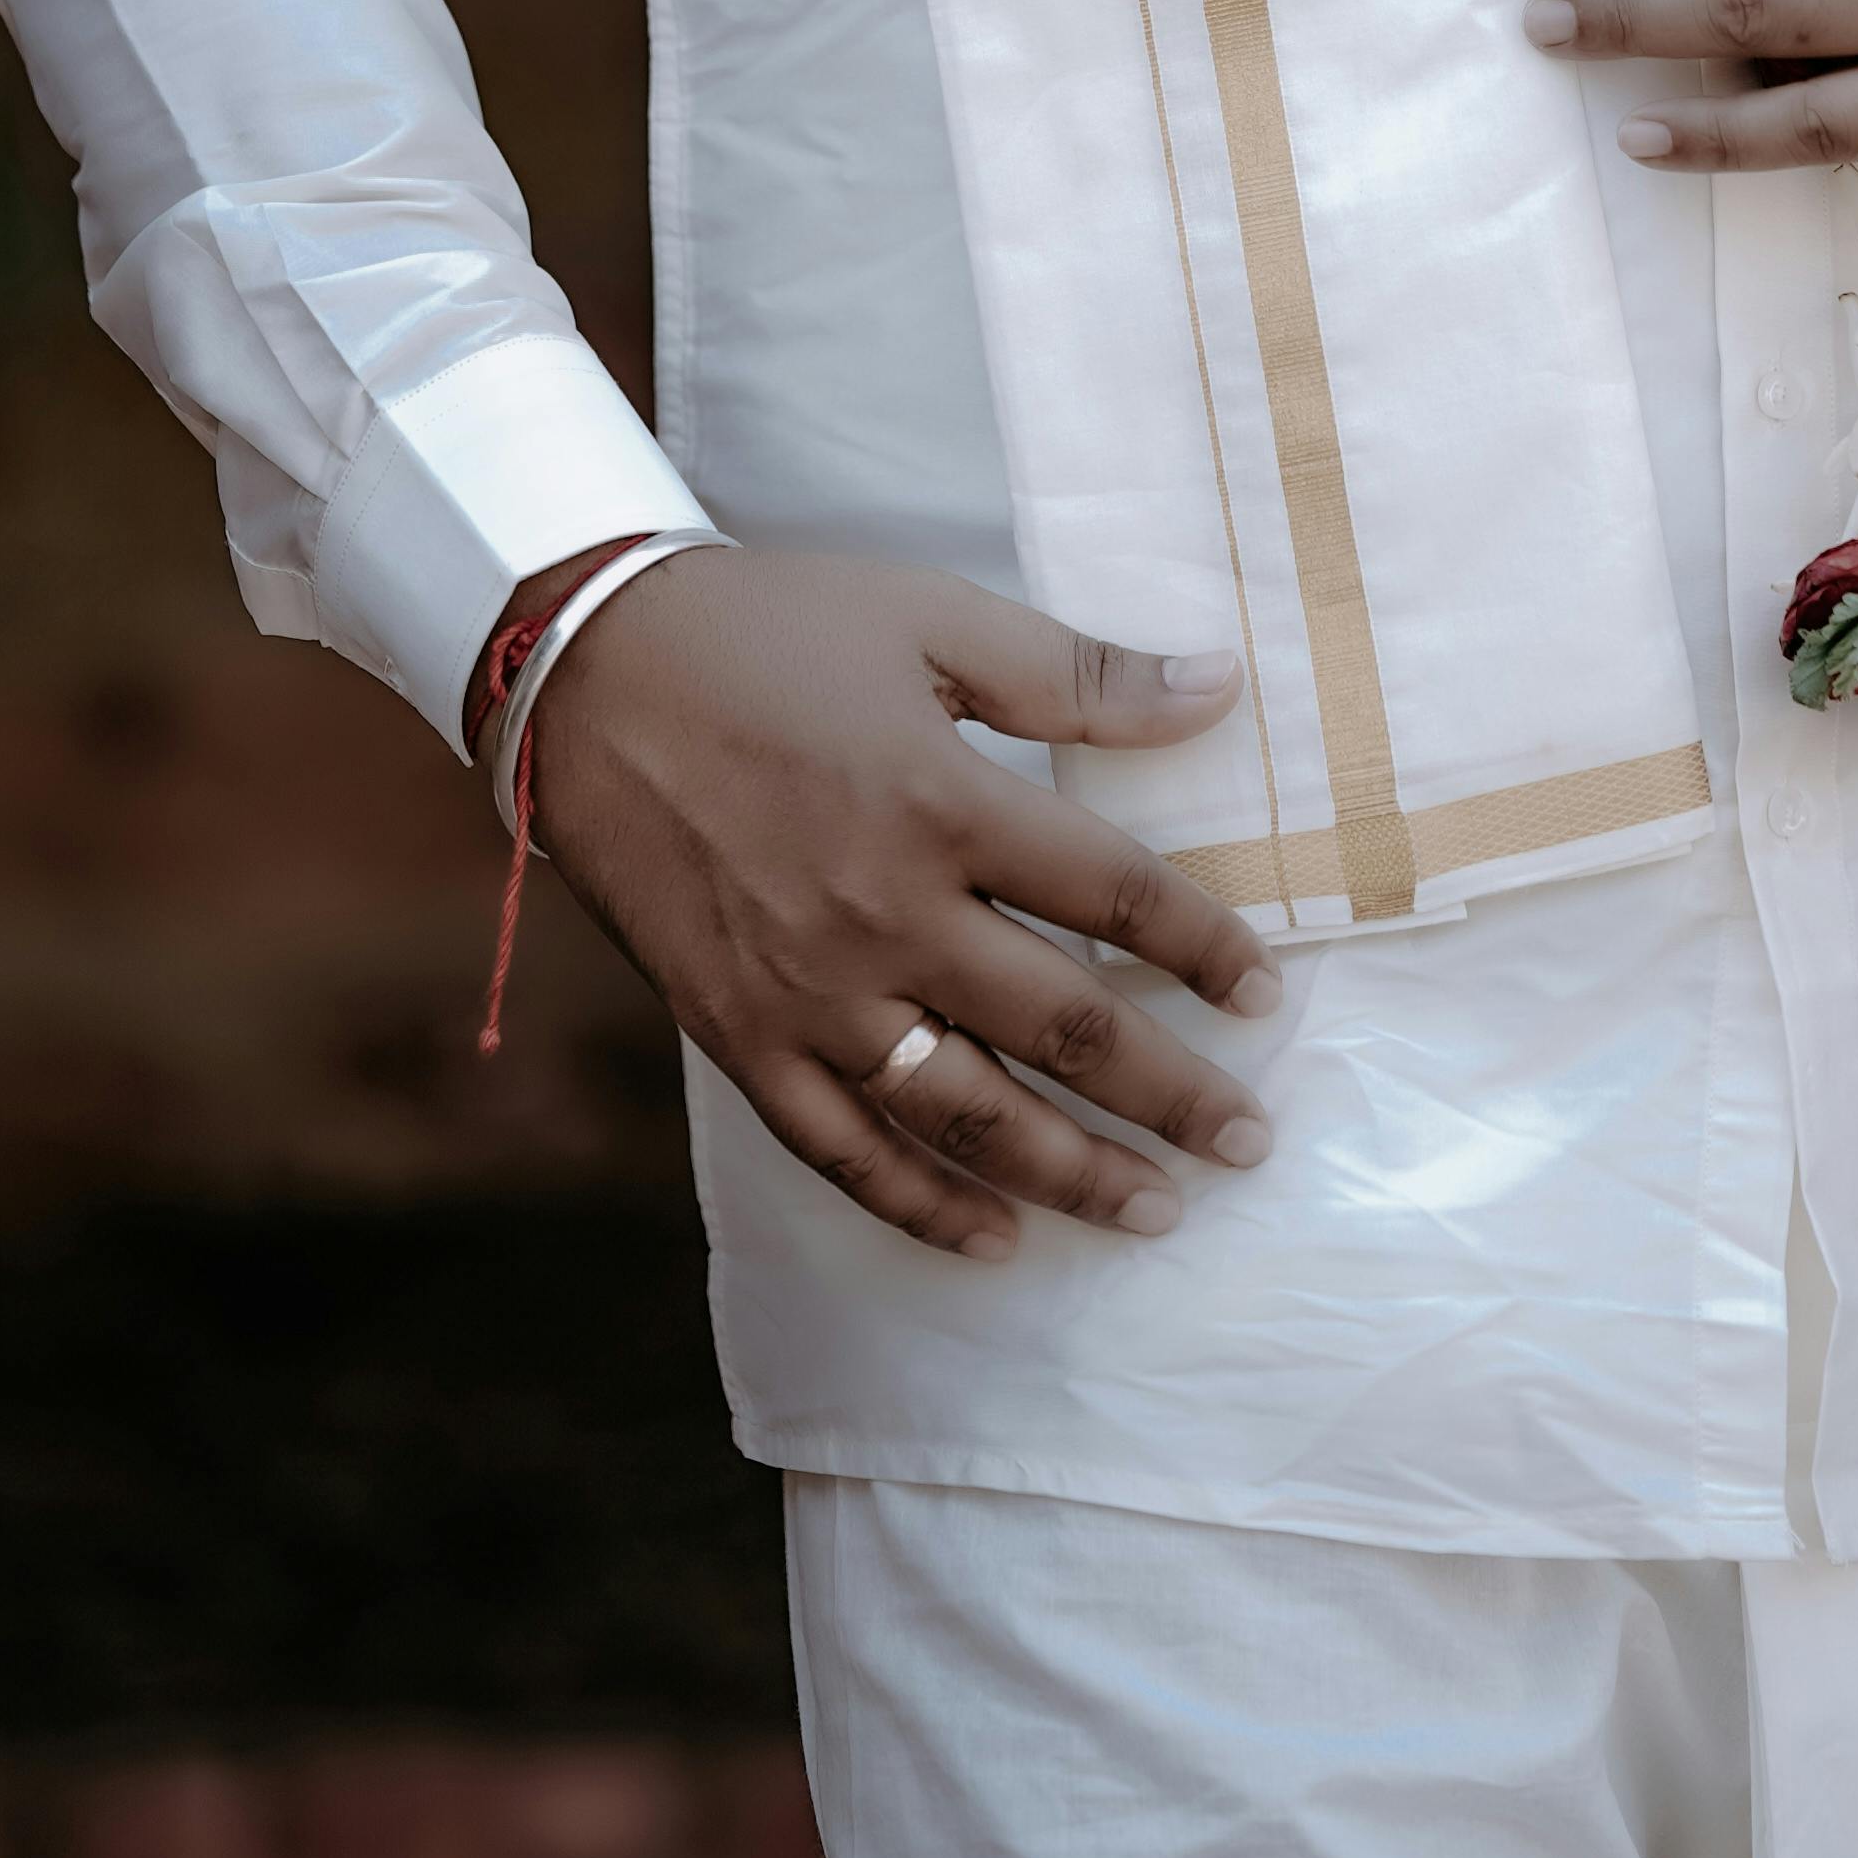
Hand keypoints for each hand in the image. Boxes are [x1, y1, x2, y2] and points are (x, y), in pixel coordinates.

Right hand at [516, 548, 1283, 1265]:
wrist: (590, 674)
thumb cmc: (771, 632)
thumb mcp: (932, 619)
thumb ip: (1076, 671)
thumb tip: (1217, 684)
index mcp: (945, 801)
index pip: (1117, 897)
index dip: (1206, 950)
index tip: (1267, 997)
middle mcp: (887, 915)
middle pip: (1061, 1025)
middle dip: (1170, 1094)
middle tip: (1247, 1144)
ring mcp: (810, 992)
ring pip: (965, 1113)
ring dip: (1071, 1172)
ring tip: (1155, 1208)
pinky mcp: (740, 1037)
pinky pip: (844, 1150)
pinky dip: (922, 1207)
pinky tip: (995, 1239)